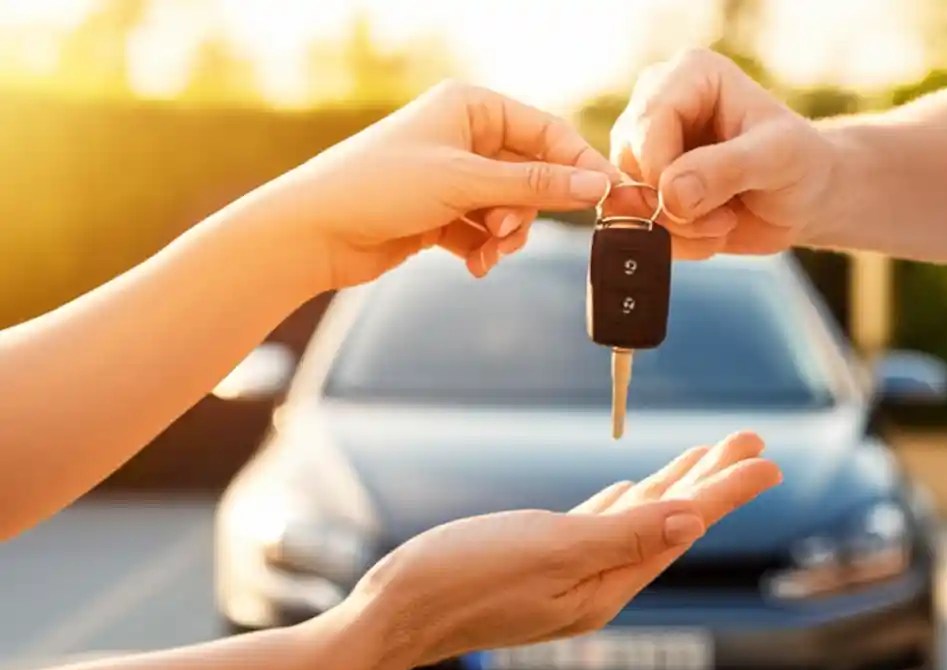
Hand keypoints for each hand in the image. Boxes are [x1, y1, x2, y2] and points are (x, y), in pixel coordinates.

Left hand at [275, 80, 614, 286]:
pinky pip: (484, 230)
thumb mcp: (466, 182)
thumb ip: (536, 184)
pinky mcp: (440, 212)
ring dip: (504, 235)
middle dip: (525, 211)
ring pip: (510, 208)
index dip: (580, 166)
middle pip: (530, 175)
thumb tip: (598, 183)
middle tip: (507, 234)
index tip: (612, 198)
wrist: (313, 232)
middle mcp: (463, 135)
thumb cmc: (379, 187)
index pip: (546, 132)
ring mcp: (451, 175)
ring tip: (484, 251)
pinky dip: (483, 249)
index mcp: (471, 106)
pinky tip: (471, 264)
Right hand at [344, 432, 778, 666]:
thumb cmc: (463, 580)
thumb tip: (691, 518)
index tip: (766, 459)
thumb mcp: (550, 550)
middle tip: (750, 441)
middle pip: (671, 520)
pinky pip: (600, 525)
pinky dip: (624, 502)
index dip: (727, 490)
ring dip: (675, 484)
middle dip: (712, 479)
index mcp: (607, 584)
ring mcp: (569, 573)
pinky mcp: (539, 561)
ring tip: (707, 455)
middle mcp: (597, 583)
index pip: (684, 526)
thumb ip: (623, 535)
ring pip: (638, 519)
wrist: (393, 614)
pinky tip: (630, 489)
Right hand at [610, 49, 835, 258]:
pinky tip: (710, 234)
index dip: (661, 170)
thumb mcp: (778, 158)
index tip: (696, 202)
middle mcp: (657, 103)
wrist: (804, 198)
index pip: (647, 122)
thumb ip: (726, 169)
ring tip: (721, 223)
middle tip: (721, 218)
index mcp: (689, 75)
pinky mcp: (644, 186)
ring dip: (674, 228)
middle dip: (670, 206)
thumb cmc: (800, 164)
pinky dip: (672, 242)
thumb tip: (672, 193)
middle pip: (627, 162)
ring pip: (626, 198)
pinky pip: (635, 224)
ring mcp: (646, 147)